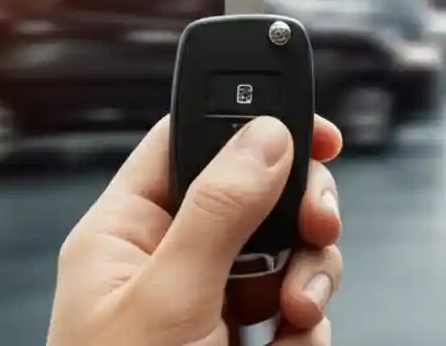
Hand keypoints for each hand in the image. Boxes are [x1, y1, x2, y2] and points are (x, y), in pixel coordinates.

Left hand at [48, 115, 343, 345]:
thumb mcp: (167, 301)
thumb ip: (218, 212)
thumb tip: (264, 135)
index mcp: (130, 232)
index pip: (192, 141)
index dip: (253, 121)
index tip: (314, 128)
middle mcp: (176, 258)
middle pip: (262, 190)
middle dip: (300, 209)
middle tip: (315, 224)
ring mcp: (216, 300)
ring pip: (293, 248)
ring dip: (312, 276)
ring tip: (293, 315)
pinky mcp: (250, 339)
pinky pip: (304, 306)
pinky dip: (309, 329)